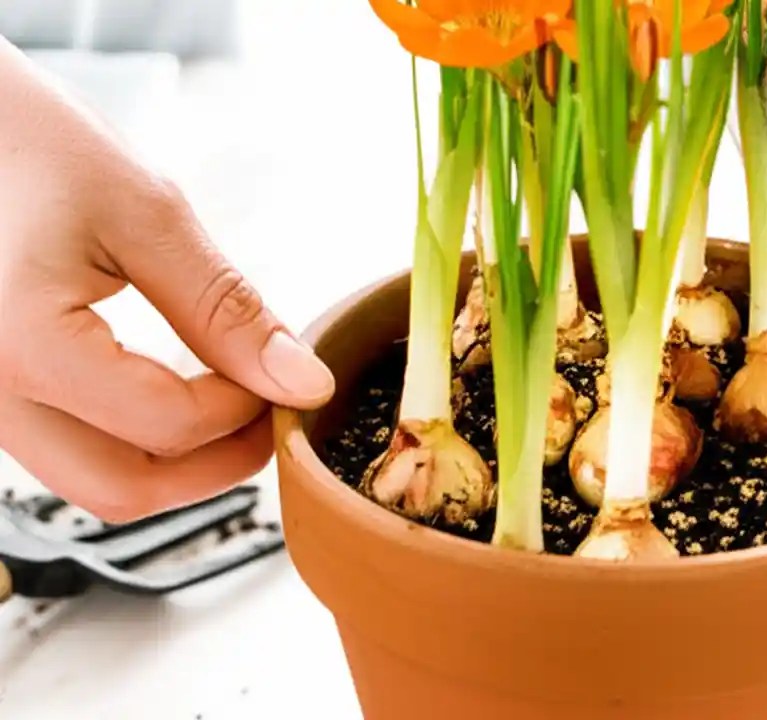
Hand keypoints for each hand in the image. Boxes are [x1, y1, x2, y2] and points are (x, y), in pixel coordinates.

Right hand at [0, 40, 334, 522]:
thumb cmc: (35, 145)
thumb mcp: (147, 215)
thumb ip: (226, 308)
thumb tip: (304, 383)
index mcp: (24, 346)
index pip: (168, 426)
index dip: (246, 410)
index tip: (284, 372)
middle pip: (122, 490)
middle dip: (216, 465)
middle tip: (272, 411)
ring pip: (91, 482)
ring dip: (175, 464)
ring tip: (234, 401)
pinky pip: (66, 451)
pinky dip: (132, 442)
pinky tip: (178, 391)